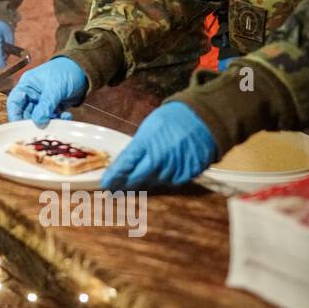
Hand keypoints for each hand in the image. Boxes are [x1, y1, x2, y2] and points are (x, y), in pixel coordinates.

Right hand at [6, 57, 87, 124]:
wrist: (84, 70)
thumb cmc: (67, 70)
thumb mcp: (55, 87)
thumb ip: (46, 105)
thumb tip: (38, 122)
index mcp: (27, 85)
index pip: (14, 102)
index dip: (14, 115)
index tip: (19, 128)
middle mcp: (32, 94)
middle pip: (25, 113)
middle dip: (33, 122)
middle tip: (41, 129)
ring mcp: (43, 101)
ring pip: (39, 118)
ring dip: (48, 122)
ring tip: (59, 121)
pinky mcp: (53, 107)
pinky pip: (52, 118)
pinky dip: (58, 120)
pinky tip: (66, 116)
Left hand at [100, 102, 216, 189]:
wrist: (203, 118)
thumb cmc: (173, 119)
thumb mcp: (149, 127)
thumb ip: (138, 146)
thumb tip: (127, 162)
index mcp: (146, 143)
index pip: (125, 164)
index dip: (114, 176)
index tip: (105, 184)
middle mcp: (159, 158)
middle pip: (137, 177)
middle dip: (126, 184)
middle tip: (116, 189)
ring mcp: (174, 167)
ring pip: (154, 182)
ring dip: (144, 183)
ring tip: (136, 183)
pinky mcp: (187, 173)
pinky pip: (171, 182)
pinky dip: (162, 180)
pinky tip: (157, 177)